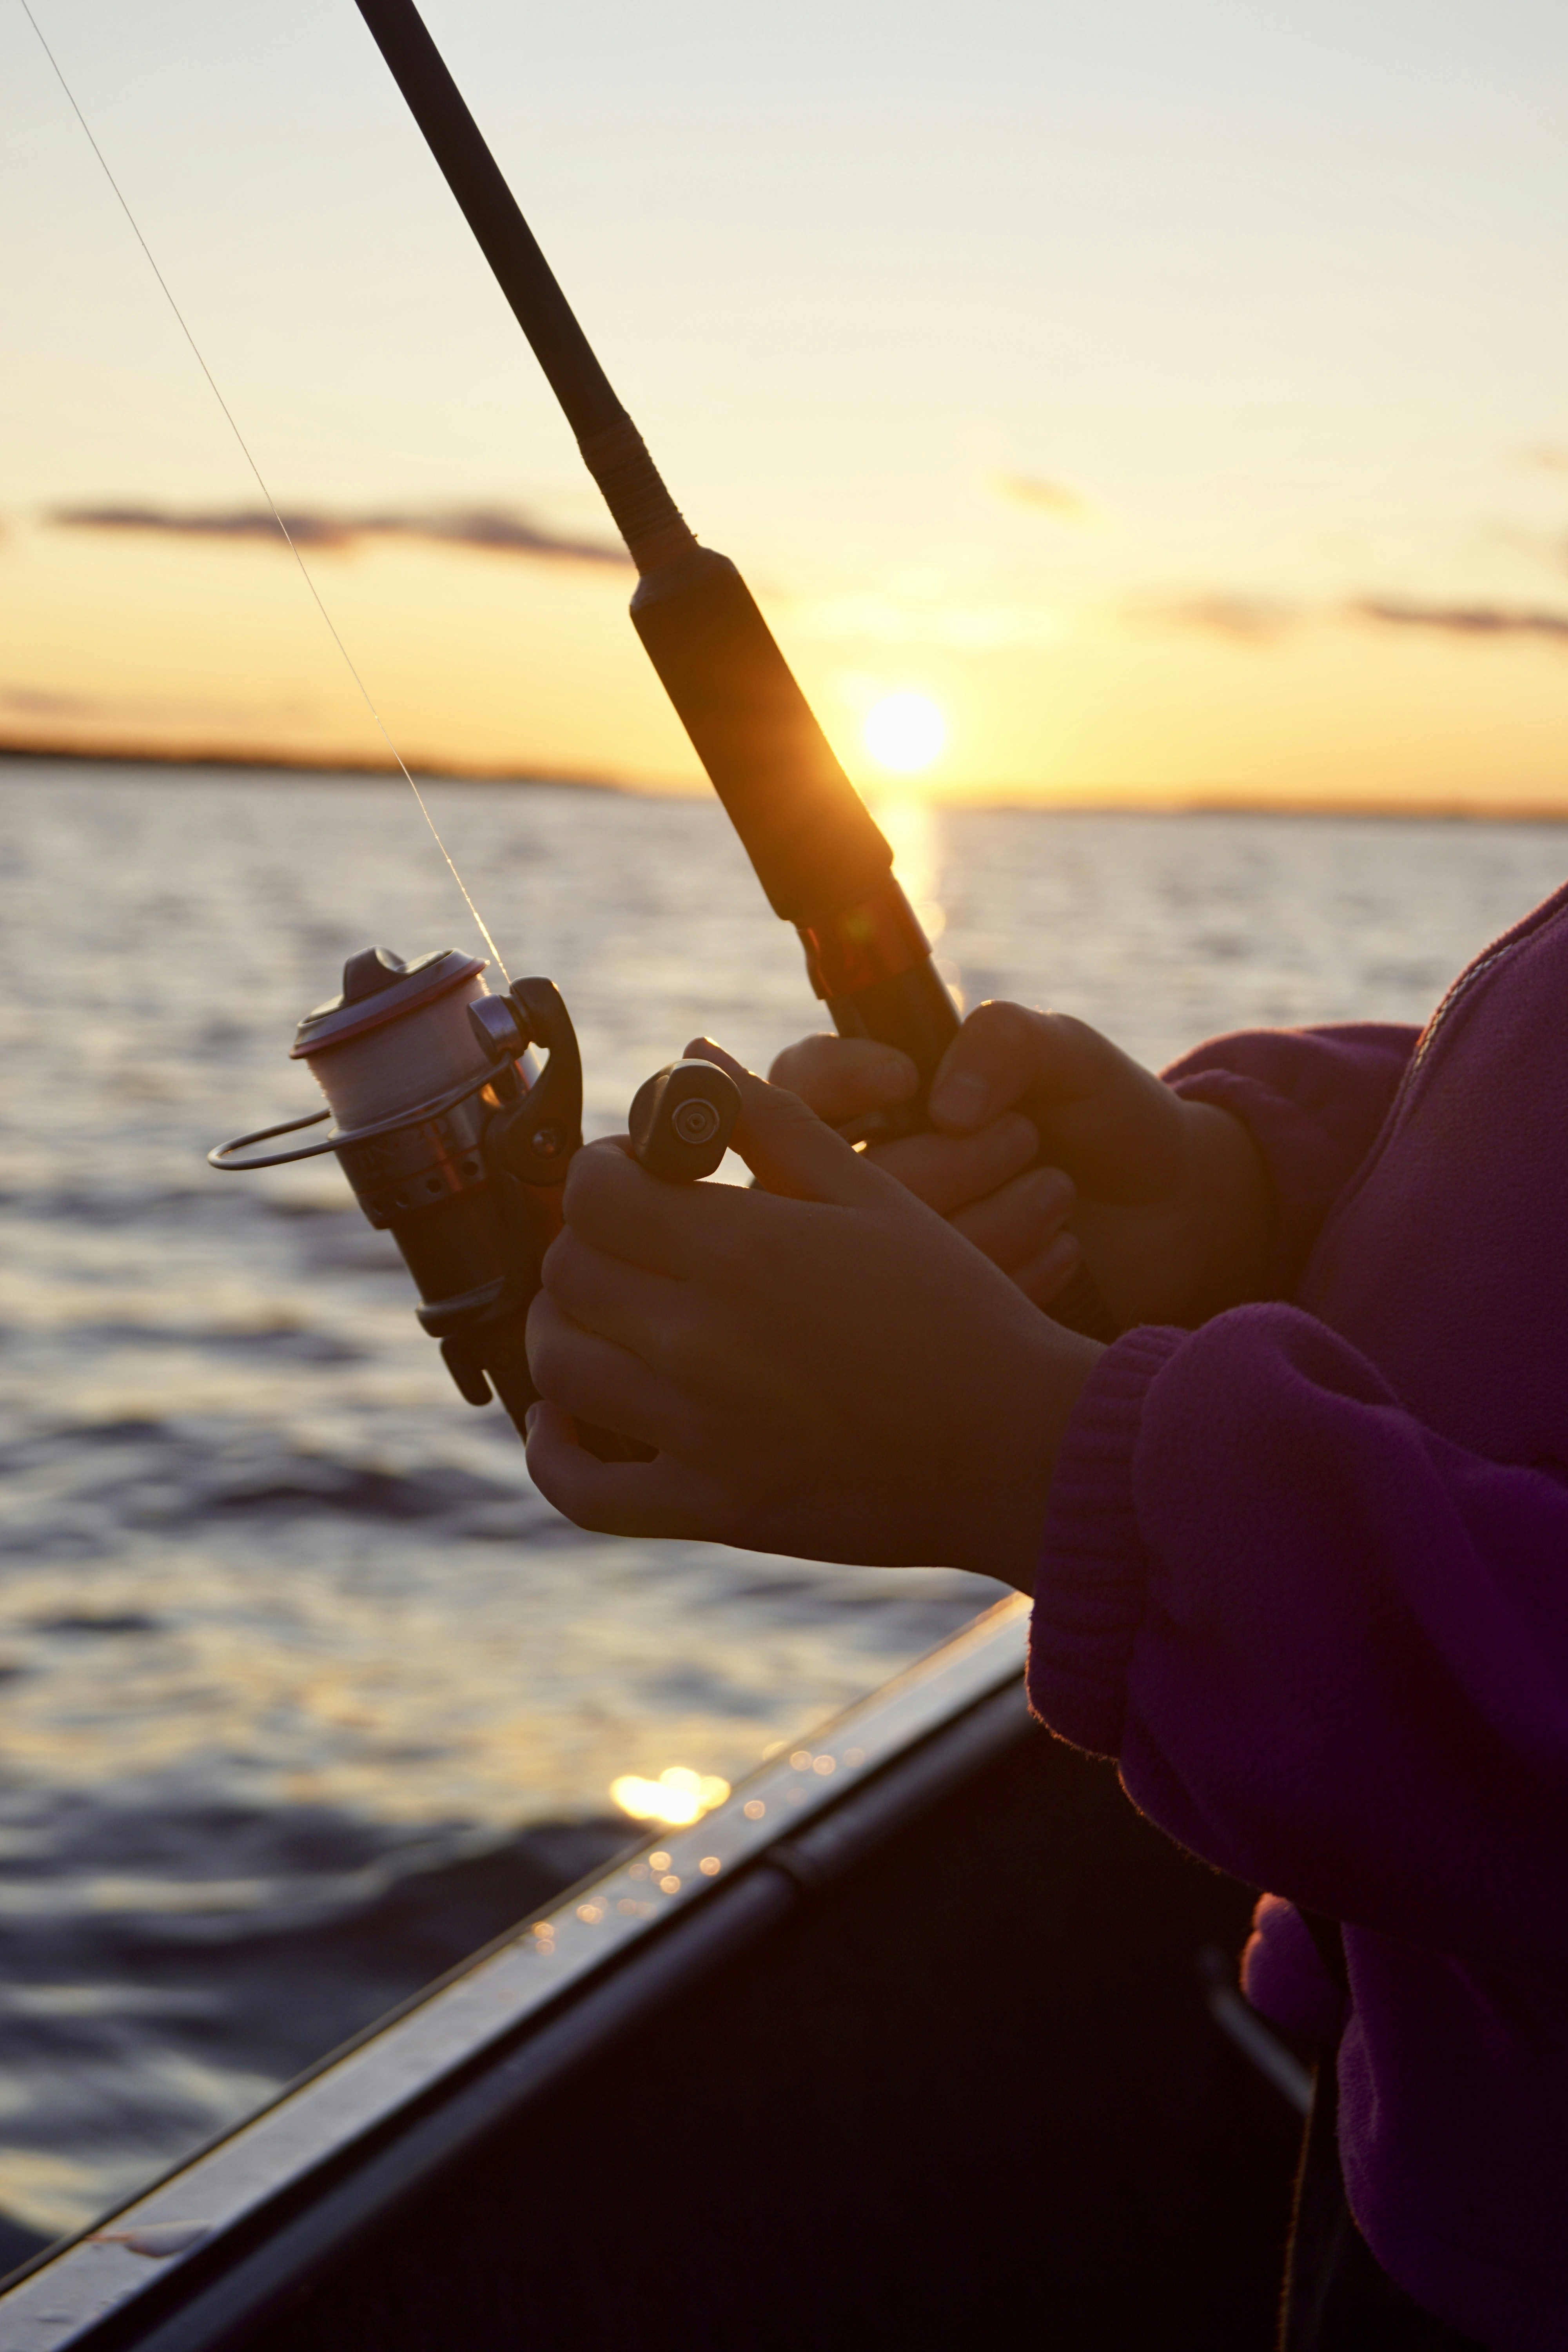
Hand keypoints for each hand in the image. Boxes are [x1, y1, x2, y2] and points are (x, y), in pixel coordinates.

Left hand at [524, 1044, 1102, 1589]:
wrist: (1016, 1445)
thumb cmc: (956, 1312)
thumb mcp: (874, 1196)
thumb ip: (776, 1122)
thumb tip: (693, 1058)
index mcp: (743, 1250)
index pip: (593, 1191)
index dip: (601, 1170)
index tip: (637, 1176)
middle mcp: (704, 1341)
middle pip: (570, 1272)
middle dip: (587, 1241)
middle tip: (630, 1239)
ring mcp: (701, 1432)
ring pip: (560, 1367)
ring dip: (564, 1327)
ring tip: (603, 1311)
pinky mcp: (711, 1506)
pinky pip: (583, 1490)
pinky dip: (551, 1451)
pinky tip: (567, 1418)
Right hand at [764, 1034, 1082, 1310]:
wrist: (1172, 1212)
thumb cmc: (1109, 1116)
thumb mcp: (1068, 1053)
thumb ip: (1005, 1041)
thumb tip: (943, 1107)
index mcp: (880, 1102)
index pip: (801, 1083)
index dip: (840, 1079)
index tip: (905, 1078)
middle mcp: (869, 1177)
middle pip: (844, 1180)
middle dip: (947, 1158)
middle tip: (1025, 1136)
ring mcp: (894, 1255)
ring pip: (892, 1250)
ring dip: (990, 1215)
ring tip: (1057, 1192)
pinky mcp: (932, 1319)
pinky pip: (939, 1310)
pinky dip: (1013, 1271)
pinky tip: (1062, 1247)